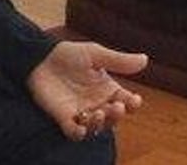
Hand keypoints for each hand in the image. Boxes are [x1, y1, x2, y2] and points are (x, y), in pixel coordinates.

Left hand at [26, 41, 146, 140]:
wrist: (41, 57)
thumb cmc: (69, 54)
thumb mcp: (96, 54)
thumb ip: (118, 60)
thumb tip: (145, 60)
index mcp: (108, 90)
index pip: (126, 101)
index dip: (133, 104)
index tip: (134, 100)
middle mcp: (97, 103)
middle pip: (114, 117)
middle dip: (117, 115)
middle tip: (117, 106)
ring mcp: (81, 112)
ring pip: (97, 127)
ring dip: (101, 123)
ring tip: (98, 112)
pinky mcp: (63, 118)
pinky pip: (74, 132)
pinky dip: (79, 133)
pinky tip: (81, 128)